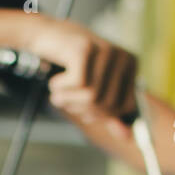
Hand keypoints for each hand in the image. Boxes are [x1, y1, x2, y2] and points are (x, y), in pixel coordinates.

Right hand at [23, 17, 137, 121]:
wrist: (44, 37)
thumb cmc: (69, 66)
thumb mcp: (93, 90)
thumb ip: (110, 114)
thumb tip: (126, 137)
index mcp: (130, 64)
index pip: (126, 107)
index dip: (102, 114)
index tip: (84, 106)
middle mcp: (121, 56)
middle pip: (108, 105)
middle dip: (83, 109)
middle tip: (68, 98)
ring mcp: (104, 51)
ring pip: (93, 98)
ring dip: (69, 101)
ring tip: (59, 91)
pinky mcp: (84, 49)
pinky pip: (77, 86)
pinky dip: (60, 90)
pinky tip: (55, 80)